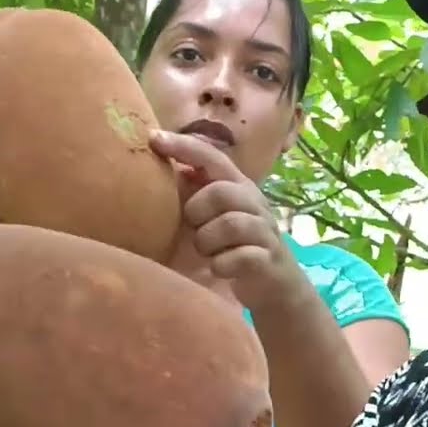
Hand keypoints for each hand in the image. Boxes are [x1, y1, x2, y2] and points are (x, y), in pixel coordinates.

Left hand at [149, 130, 306, 310]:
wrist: (274, 286)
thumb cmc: (234, 248)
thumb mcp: (212, 217)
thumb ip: (193, 195)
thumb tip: (162, 169)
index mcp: (237, 187)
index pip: (211, 157)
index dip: (184, 147)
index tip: (153, 139)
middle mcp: (254, 203)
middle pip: (220, 192)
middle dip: (197, 212)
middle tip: (195, 229)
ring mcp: (264, 231)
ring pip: (230, 224)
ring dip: (207, 242)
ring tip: (207, 253)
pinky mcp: (267, 260)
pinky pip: (239, 257)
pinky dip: (222, 265)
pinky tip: (219, 268)